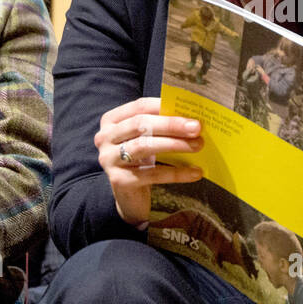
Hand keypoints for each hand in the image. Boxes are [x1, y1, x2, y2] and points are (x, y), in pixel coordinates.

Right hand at [95, 96, 203, 226]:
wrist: (130, 197)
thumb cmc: (142, 161)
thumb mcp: (148, 139)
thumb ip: (162, 125)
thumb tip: (192, 118)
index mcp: (112, 120)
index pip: (140, 106)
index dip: (165, 107)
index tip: (190, 112)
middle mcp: (105, 137)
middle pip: (141, 124)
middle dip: (172, 125)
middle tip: (196, 128)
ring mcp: (109, 159)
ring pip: (144, 146)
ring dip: (175, 144)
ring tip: (198, 146)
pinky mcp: (119, 181)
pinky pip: (152, 174)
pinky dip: (176, 172)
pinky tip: (195, 172)